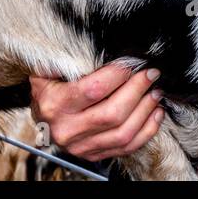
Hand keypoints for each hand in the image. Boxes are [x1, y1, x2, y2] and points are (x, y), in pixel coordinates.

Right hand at [30, 64, 164, 161]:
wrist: (41, 118)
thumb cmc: (50, 88)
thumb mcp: (49, 70)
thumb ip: (69, 58)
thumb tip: (101, 43)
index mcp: (55, 104)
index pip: (94, 89)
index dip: (118, 75)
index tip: (132, 62)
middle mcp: (67, 129)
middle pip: (112, 114)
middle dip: (138, 90)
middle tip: (151, 74)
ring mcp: (81, 146)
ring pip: (123, 133)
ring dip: (145, 110)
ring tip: (156, 92)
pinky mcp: (93, 155)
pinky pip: (127, 148)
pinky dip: (147, 130)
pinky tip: (155, 113)